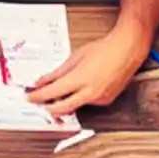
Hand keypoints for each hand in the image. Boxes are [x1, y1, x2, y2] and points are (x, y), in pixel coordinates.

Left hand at [27, 26, 147, 115]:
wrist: (128, 49)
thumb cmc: (104, 49)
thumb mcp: (76, 57)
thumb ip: (57, 72)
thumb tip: (42, 81)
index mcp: (80, 79)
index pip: (52, 93)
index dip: (38, 97)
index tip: (31, 97)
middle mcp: (90, 92)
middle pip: (62, 108)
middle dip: (48, 107)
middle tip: (40, 102)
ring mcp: (99, 98)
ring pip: (75, 106)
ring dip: (65, 102)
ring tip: (60, 92)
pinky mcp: (106, 101)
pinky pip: (87, 103)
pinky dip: (80, 98)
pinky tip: (80, 88)